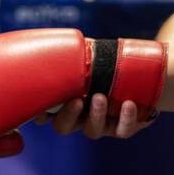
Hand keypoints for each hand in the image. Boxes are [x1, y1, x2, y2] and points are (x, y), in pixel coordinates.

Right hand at [0, 29, 166, 155]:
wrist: (142, 72)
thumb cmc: (106, 62)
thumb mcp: (83, 56)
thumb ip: (63, 54)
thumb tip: (31, 43)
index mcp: (67, 103)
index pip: (48, 115)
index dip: (41, 115)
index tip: (40, 110)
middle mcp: (81, 117)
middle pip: (65, 127)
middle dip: (69, 115)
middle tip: (77, 99)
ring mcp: (103, 124)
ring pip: (93, 131)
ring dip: (96, 115)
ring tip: (101, 96)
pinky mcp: (126, 125)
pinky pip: (124, 130)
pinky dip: (126, 119)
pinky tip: (128, 104)